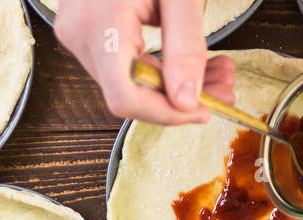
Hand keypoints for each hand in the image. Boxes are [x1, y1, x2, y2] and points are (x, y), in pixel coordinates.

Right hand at [55, 0, 236, 123]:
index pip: (126, 97)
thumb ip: (186, 48)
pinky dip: (160, 68)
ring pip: (129, 83)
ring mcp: (78, 33)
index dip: (167, 114)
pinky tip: (190, 61)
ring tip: (215, 70)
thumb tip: (187, 101)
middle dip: (181, 98)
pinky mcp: (86, 30)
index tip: (204, 110)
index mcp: (101, 22)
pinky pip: (124, 65)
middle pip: (130, 93)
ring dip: (175, 85)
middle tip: (224, 87)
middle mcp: (80, 34)